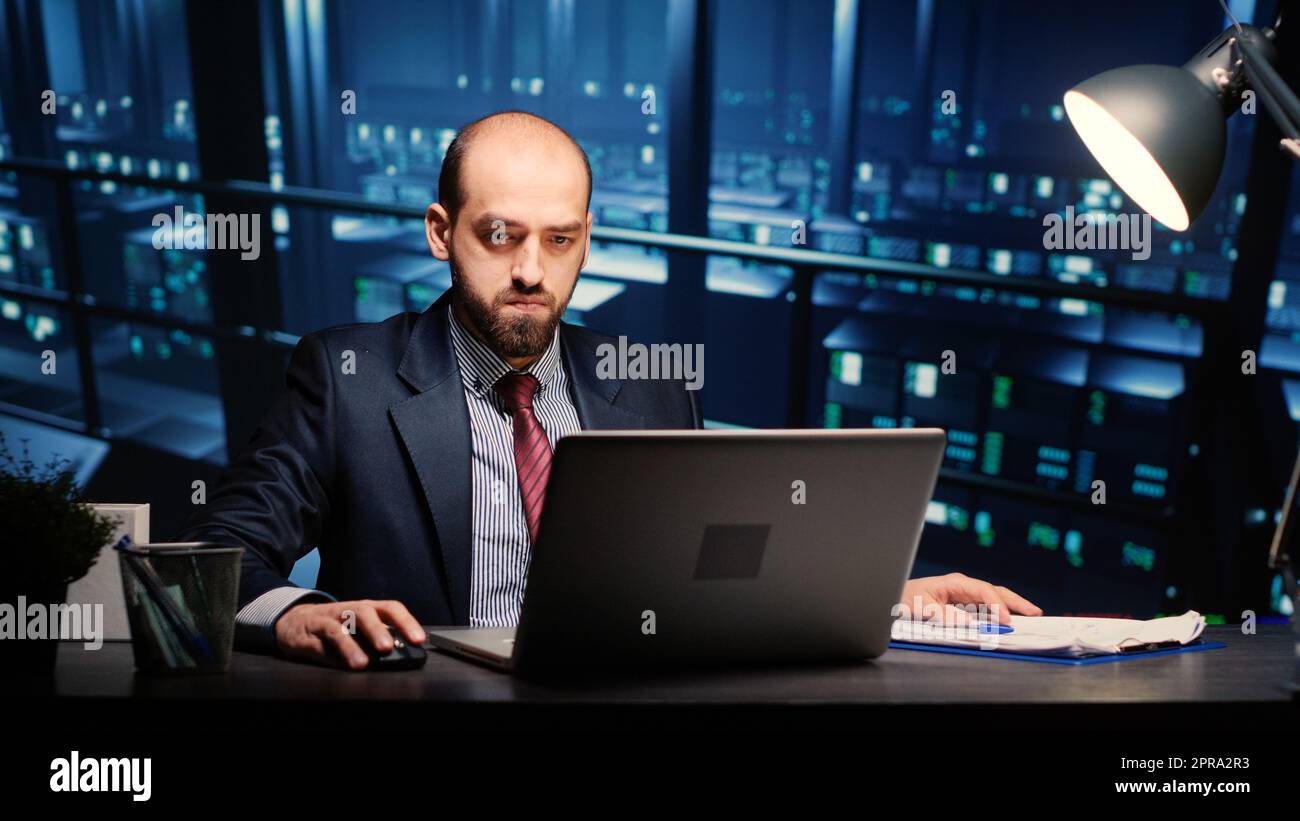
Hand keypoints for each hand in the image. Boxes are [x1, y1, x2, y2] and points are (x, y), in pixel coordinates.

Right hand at [274, 599, 425, 669]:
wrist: (295, 621)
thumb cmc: (336, 626)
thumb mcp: (359, 628)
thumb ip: (378, 639)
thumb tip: (402, 657)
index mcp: (366, 609)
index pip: (390, 608)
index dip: (406, 622)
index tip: (419, 639)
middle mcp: (347, 611)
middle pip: (364, 614)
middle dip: (377, 630)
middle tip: (388, 648)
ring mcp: (326, 622)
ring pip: (338, 630)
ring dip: (351, 646)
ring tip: (362, 663)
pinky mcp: (308, 636)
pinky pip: (319, 645)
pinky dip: (330, 656)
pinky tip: (340, 666)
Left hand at [897, 573, 1042, 625]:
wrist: (893, 600)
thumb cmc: (904, 600)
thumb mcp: (922, 609)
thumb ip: (946, 615)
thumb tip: (971, 620)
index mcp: (954, 582)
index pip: (983, 590)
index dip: (997, 605)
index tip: (1007, 620)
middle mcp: (962, 587)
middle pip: (994, 592)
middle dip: (1015, 601)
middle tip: (1035, 612)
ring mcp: (964, 596)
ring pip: (993, 600)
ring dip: (1011, 607)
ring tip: (1031, 615)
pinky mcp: (963, 606)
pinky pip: (985, 609)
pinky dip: (999, 614)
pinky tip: (1010, 621)